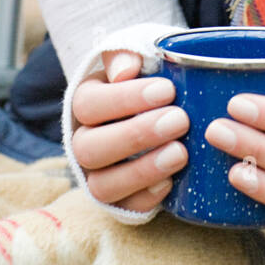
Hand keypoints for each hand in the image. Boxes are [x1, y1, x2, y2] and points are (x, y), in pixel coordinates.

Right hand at [71, 50, 188, 212]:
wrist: (160, 107)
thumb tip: (125, 71)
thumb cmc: (147, 78)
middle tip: (180, 120)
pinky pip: (125, 208)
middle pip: (90, 149)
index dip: (126, 99)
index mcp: (85, 103)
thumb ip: (125, 55)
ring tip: (180, 153)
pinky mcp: (119, 200)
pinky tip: (171, 182)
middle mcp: (83, 142)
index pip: (90, 105)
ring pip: (103, 185)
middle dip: (137, 135)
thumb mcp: (137, 57)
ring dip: (142, 171)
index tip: (167, 90)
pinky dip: (146, 198)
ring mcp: (98, 175)